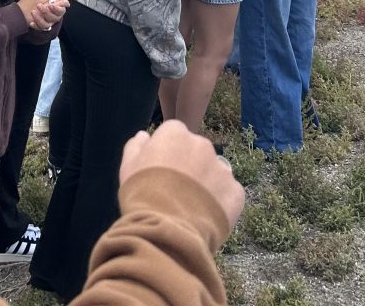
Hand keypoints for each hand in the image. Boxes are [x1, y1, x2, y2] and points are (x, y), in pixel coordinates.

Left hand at [27, 0, 68, 29]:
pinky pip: (41, 27)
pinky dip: (36, 24)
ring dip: (41, 17)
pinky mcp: (42, 25)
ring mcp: (49, 20)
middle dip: (51, 11)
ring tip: (33, 11)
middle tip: (43, 5)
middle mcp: (55, 12)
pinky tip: (31, 22)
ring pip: (49, 22)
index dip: (62, 2)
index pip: (65, 4)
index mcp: (58, 3)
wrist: (23, 5)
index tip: (54, 0)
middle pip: (58, 15)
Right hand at [118, 120, 243, 233]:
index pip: (174, 133)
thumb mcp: (128, 168)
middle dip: (190, 165)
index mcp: (175, 134)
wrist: (167, 231)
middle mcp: (202, 144)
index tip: (161, 170)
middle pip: (197, 151)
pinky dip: (220, 203)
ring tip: (191, 207)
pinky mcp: (236, 191)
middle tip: (176, 191)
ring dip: (206, 183)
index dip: (167, 152)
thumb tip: (144, 136)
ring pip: (214, 171)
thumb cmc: (142, 196)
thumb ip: (136, 147)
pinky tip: (204, 217)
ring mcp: (222, 168)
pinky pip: (228, 193)